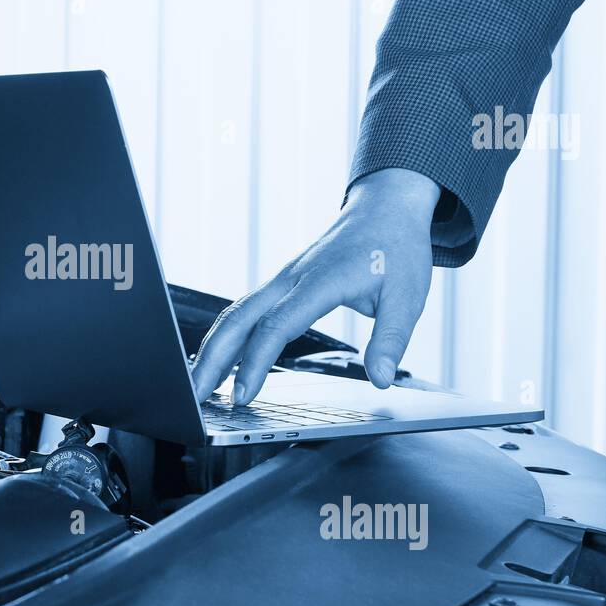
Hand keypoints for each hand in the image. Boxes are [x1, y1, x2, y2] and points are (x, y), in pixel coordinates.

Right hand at [191, 168, 439, 405]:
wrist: (386, 208)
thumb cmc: (397, 249)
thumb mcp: (408, 296)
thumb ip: (391, 340)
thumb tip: (379, 380)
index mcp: (319, 281)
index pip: (274, 326)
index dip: (254, 363)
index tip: (243, 396)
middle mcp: (291, 279)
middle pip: (237, 319)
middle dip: (212, 359)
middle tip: (197, 397)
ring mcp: (282, 280)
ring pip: (235, 314)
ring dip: (213, 348)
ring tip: (198, 385)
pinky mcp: (282, 284)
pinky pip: (245, 310)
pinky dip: (226, 336)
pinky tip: (218, 358)